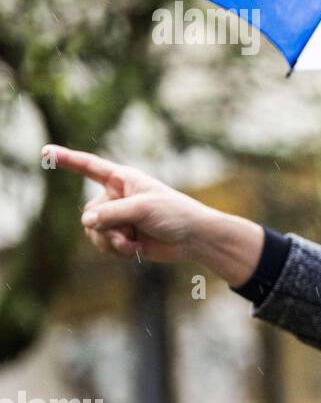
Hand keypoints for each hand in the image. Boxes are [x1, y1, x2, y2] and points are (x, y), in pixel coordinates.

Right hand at [42, 144, 262, 284]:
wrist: (193, 239)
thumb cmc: (175, 214)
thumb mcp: (142, 209)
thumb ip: (111, 214)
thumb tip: (86, 222)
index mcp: (123, 180)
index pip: (89, 167)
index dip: (66, 160)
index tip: (45, 152)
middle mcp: (116, 197)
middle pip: (90, 213)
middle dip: (106, 226)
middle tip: (130, 231)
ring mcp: (118, 218)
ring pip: (93, 232)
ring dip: (111, 241)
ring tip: (134, 242)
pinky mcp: (121, 237)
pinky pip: (103, 245)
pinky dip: (116, 250)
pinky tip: (136, 250)